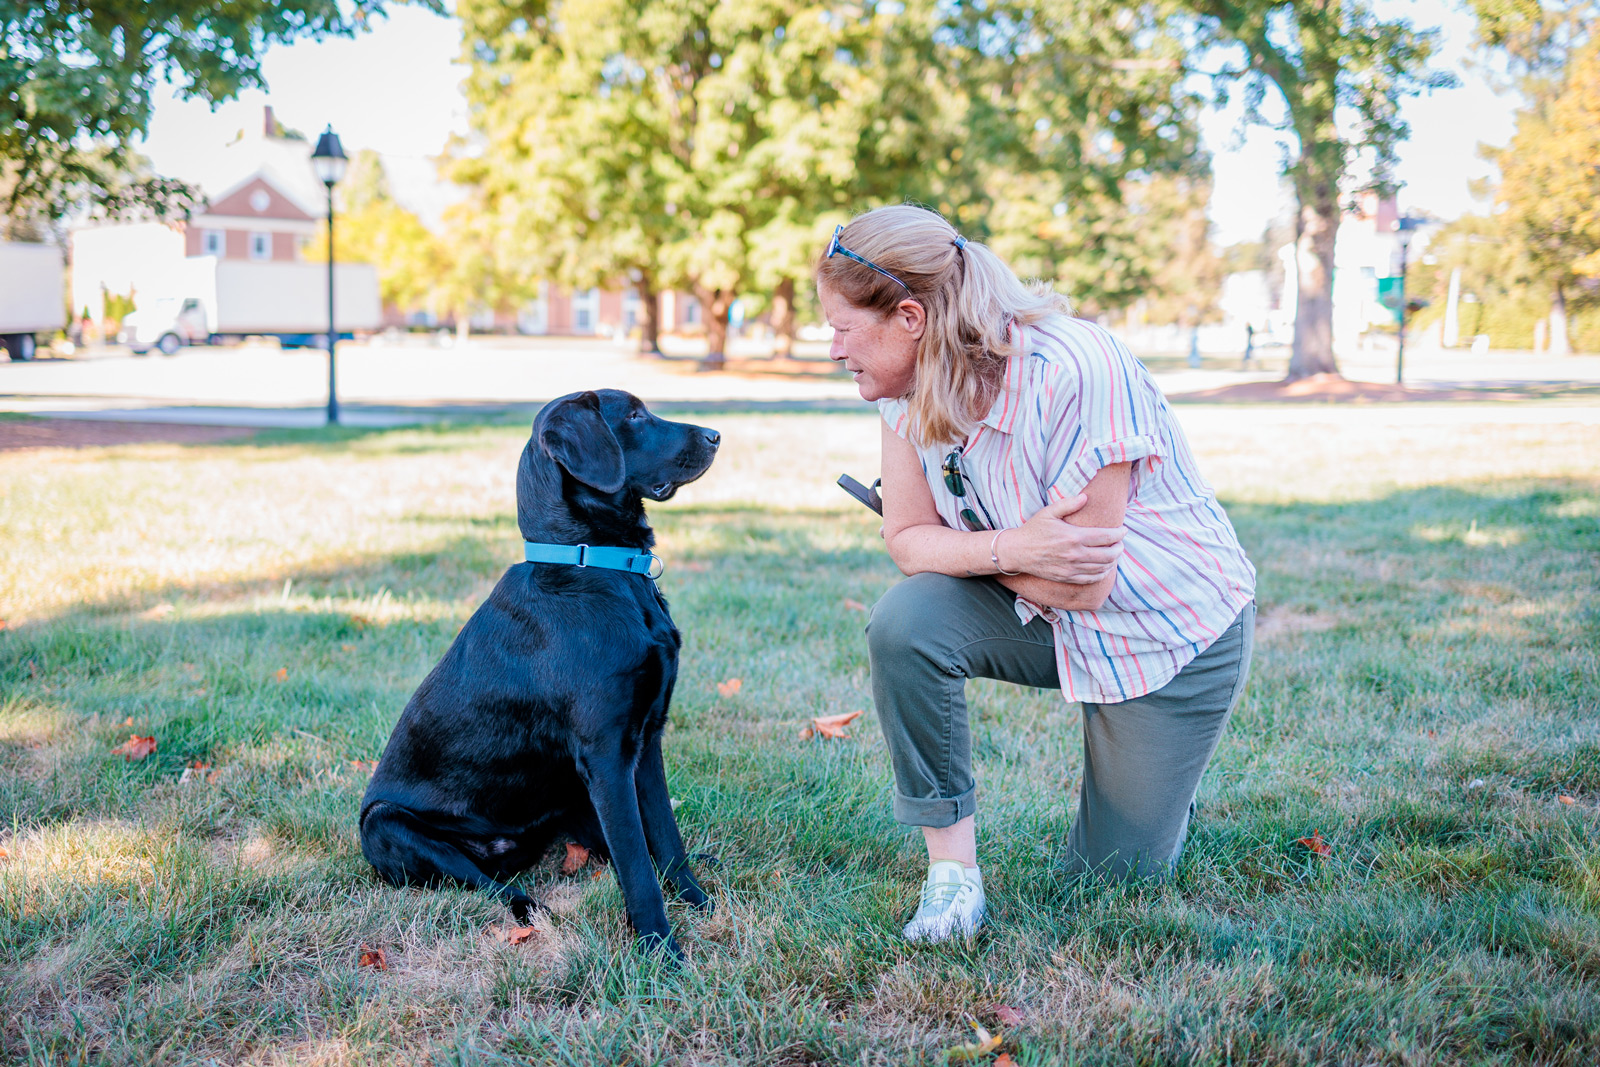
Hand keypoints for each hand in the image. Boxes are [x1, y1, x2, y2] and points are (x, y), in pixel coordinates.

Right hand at [997, 493, 1123, 583]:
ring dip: (1113, 561)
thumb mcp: (1049, 512)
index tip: (1124, 530)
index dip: (1119, 534)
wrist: (1017, 552)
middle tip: (1120, 542)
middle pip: (1109, 554)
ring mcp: (1072, 568)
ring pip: (1102, 567)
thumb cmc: (1033, 529)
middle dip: (1119, 548)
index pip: (1106, 536)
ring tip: (1114, 553)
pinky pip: (1092, 579)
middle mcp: (1075, 554)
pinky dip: (1103, 574)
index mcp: (1073, 536)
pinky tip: (1105, 567)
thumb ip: (1068, 504)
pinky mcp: (1067, 577)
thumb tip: (1086, 497)